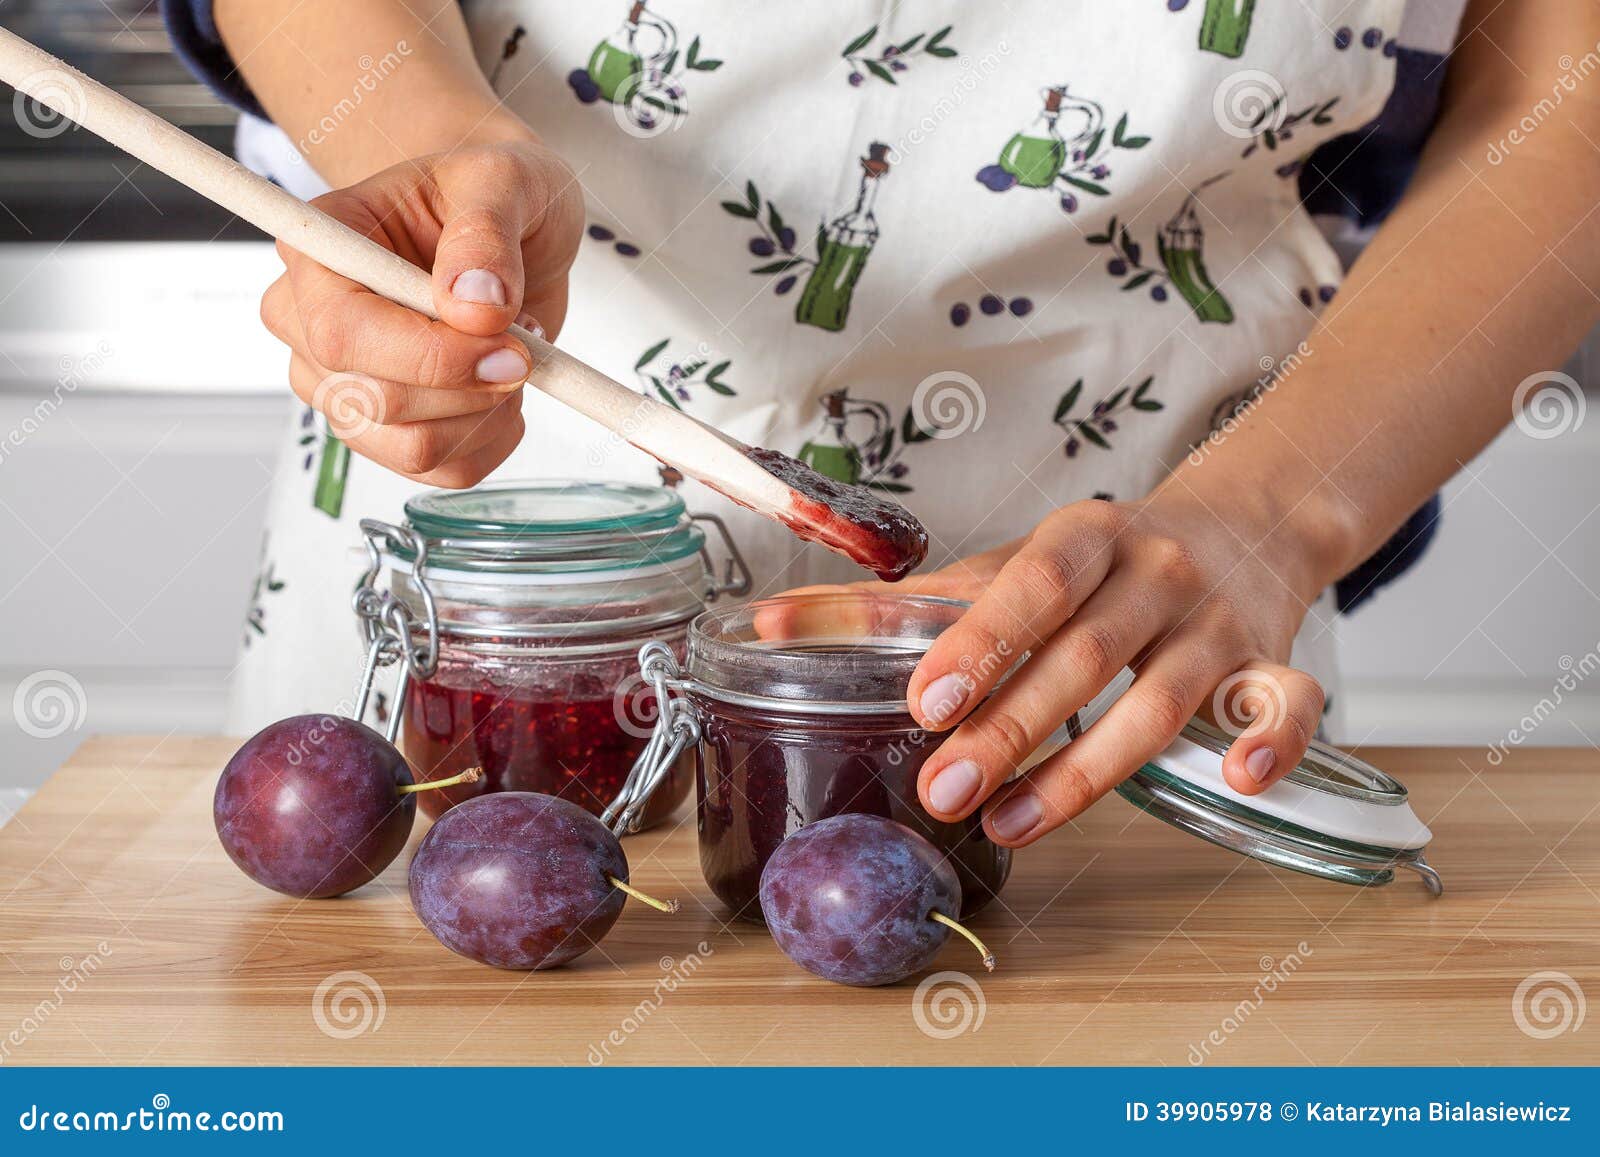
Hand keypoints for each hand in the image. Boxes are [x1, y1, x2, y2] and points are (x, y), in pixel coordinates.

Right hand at [260, 137, 584, 486]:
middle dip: (471, 386)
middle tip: (523, 341)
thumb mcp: (501, 180)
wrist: (509, 226)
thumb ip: (485, 233)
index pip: (341, 333)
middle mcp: (311, 323)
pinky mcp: (385, 430)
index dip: (428, 355)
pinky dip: (494, 438)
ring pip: (411, 448)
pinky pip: (443, 471)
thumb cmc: (489, 193)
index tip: (504, 340)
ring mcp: (341, 384)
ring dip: (487, 414)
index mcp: (319, 251)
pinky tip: (504, 390)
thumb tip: (476, 304)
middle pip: (374, 402)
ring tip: (513, 354)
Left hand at [903, 492, 1332, 847]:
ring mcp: (1218, 621)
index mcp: (1086, 536)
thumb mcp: (1017, 561)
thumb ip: (910, 601)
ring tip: (1010, 823)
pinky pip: (1288, 704)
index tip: (926, 703)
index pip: (1034, 585)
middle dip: (1010, 729)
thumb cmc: (1103, 561)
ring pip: (1160, 702)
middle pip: (1084, 656)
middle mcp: (1157, 572)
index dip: (982, 643)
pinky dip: (1272, 742)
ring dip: (1085, 772)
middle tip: (944, 790)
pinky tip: (1234, 779)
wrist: (1246, 521)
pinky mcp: (1270, 665)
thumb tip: (776, 622)